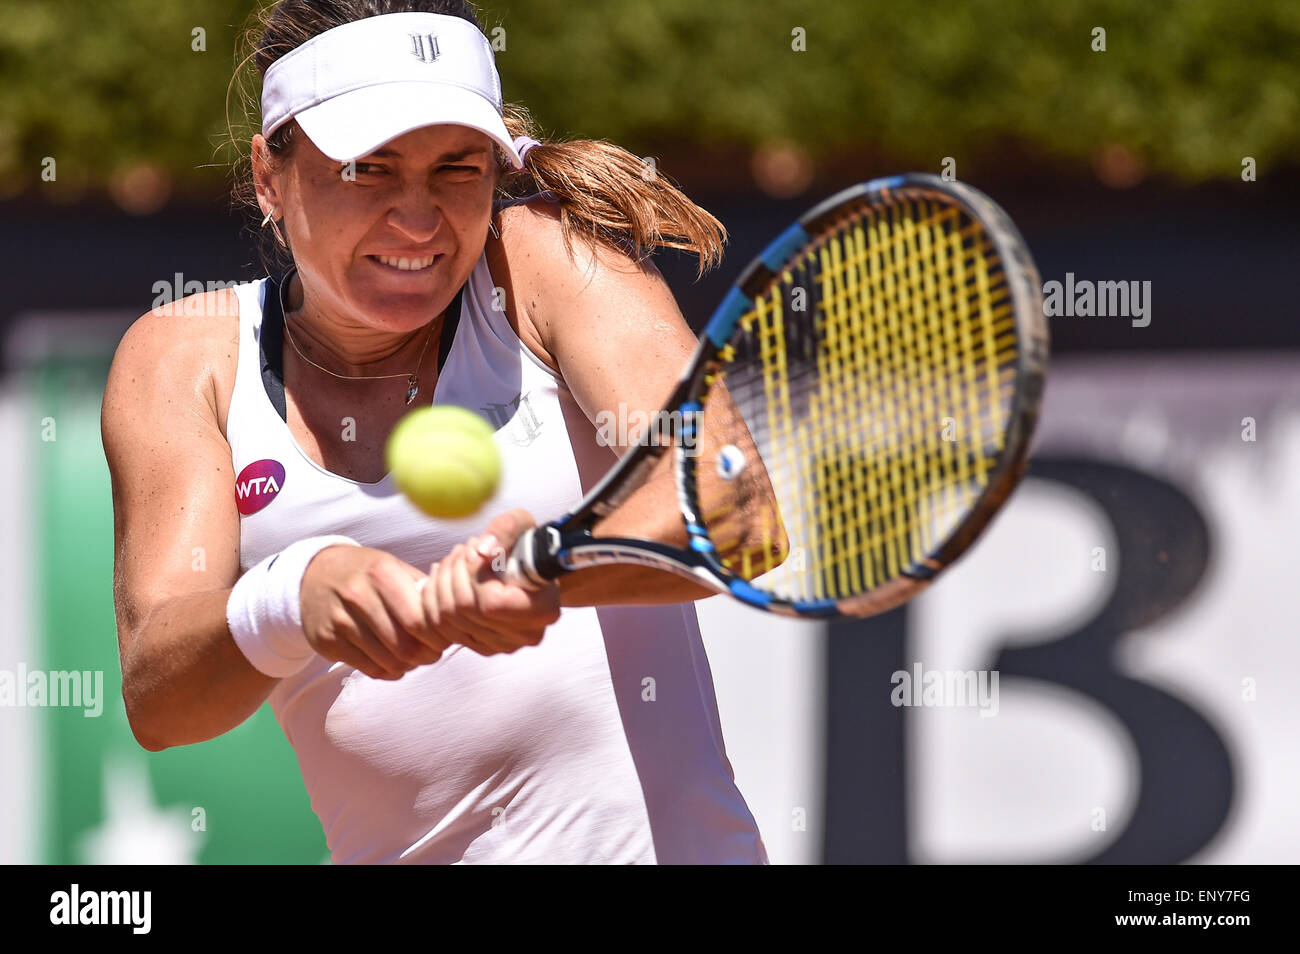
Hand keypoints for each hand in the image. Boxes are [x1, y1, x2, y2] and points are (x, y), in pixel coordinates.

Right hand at [300, 545, 450, 679]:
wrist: (313, 574)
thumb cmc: (366, 573)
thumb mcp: (393, 568)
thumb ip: (423, 590)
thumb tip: (455, 615)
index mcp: (382, 574)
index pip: (418, 621)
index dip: (437, 638)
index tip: (443, 640)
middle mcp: (358, 595)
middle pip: (404, 647)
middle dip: (425, 656)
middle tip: (431, 654)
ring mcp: (339, 620)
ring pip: (388, 662)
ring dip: (407, 666)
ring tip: (412, 657)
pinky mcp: (326, 641)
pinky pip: (368, 670)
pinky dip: (387, 672)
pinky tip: (391, 662)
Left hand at [421, 508, 561, 655]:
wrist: (534, 568)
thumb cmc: (529, 545)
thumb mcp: (523, 525)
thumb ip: (505, 530)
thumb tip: (481, 550)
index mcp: (542, 609)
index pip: (491, 604)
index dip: (473, 573)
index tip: (476, 547)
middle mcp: (524, 635)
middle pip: (464, 610)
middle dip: (454, 571)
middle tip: (463, 548)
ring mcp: (502, 645)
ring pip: (446, 619)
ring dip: (441, 581)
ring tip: (455, 557)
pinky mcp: (482, 647)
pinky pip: (440, 628)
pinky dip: (433, 598)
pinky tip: (443, 575)